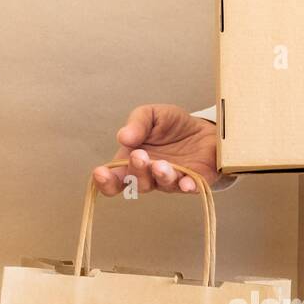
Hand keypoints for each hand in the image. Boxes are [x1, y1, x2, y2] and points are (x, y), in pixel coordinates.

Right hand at [91, 104, 219, 195]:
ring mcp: (172, 181)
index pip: (114, 178)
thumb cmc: (172, 125)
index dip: (105, 180)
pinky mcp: (195, 181)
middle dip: (136, 171)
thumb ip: (137, 123)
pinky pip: (190, 188)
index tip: (100, 172)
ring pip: (162, 185)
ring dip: (160, 176)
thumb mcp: (152, 115)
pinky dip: (187, 186)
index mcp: (132, 161)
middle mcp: (150, 176)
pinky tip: (186, 183)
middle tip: (139, 155)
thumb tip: (123, 137)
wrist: (204, 127)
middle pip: (137, 183)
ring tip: (160, 164)